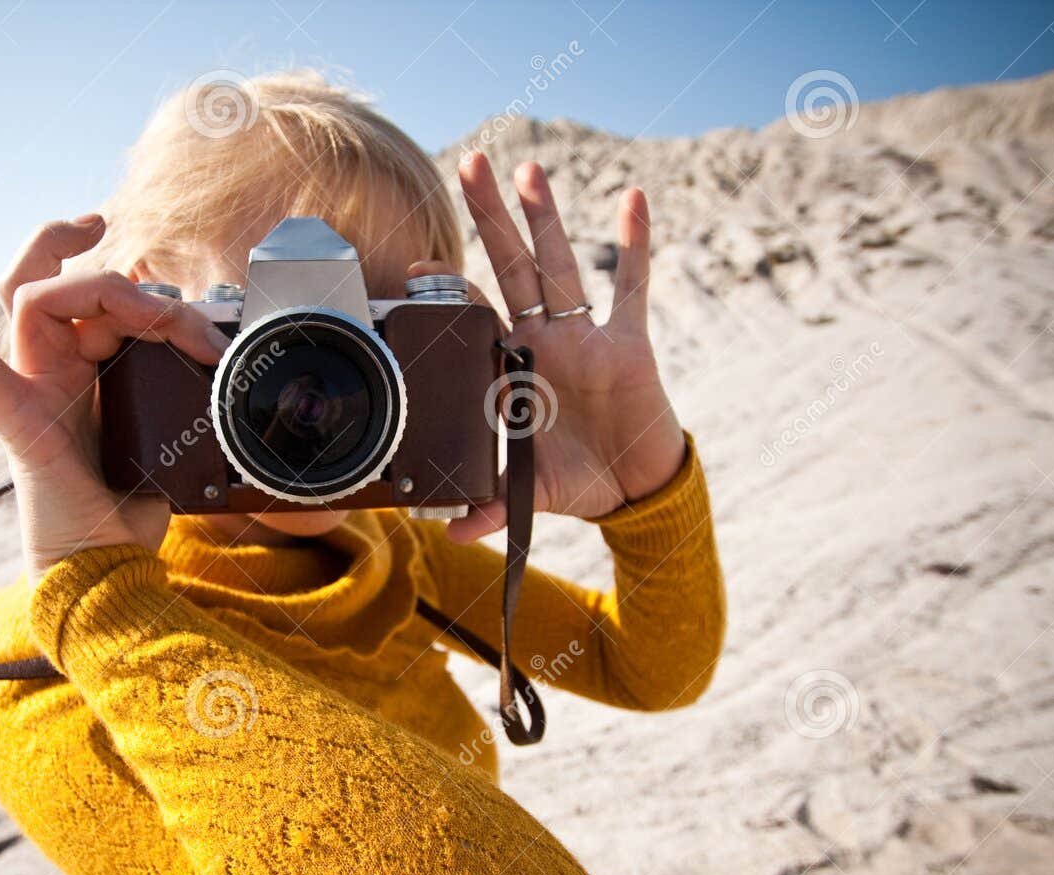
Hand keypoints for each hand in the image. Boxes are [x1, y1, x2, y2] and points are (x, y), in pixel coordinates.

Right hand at [0, 216, 229, 580]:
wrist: (108, 569)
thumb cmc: (132, 513)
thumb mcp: (174, 437)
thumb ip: (189, 396)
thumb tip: (229, 371)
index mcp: (83, 372)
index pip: (97, 302)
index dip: (143, 292)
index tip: (187, 307)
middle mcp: (50, 372)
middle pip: (57, 284)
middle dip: (100, 261)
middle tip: (128, 249)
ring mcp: (28, 389)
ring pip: (32, 297)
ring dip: (100, 288)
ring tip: (156, 318)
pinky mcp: (14, 417)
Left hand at [441, 152, 685, 540]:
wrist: (633, 492)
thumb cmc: (578, 483)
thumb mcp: (528, 494)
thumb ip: (490, 505)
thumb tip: (450, 530)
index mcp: (513, 368)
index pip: (477, 317)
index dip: (451, 290)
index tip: (419, 265)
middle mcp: (545, 341)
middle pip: (512, 267)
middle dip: (492, 218)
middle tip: (471, 164)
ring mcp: (586, 337)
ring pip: (561, 264)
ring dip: (546, 218)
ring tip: (528, 169)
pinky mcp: (628, 343)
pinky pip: (631, 286)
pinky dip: (634, 244)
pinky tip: (633, 199)